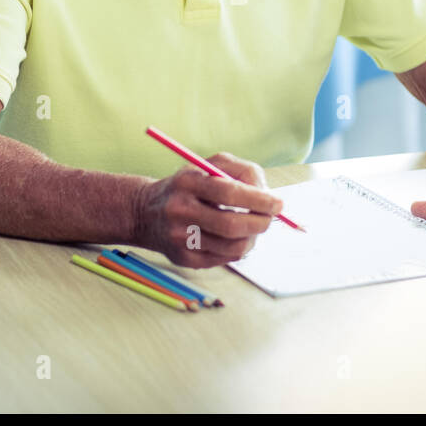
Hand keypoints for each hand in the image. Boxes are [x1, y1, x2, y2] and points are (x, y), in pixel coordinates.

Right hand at [133, 153, 281, 268]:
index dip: (259, 199)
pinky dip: (238, 248)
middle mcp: (179, 210)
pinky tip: (233, 237)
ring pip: (232, 246)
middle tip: (271, 217)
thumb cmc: (188, 186)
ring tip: (252, 226)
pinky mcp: (183, 258)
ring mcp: (179, 238)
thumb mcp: (208, 166)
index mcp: (187, 182)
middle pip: (231, 225)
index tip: (278, 203)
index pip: (229, 192)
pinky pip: (224, 259)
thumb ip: (241, 171)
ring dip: (253, 237)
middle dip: (261, 222)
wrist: (146, 212)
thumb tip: (269, 195)